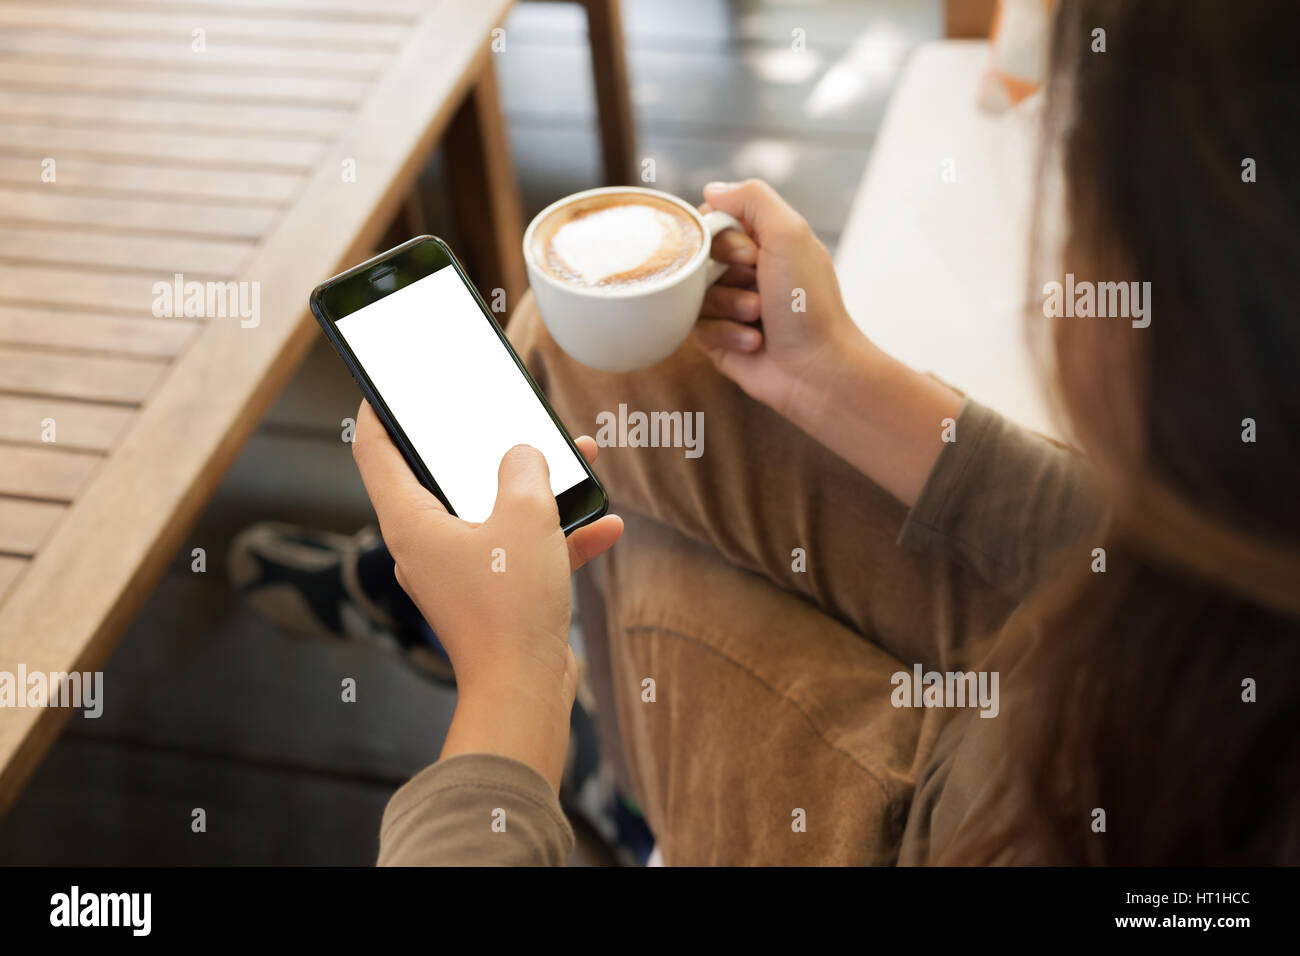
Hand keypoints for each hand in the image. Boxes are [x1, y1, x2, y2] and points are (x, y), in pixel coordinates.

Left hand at [351, 400, 622, 787]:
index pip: (377, 453)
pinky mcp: (492, 597)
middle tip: (502, 416)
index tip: (384, 387)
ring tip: (577, 464)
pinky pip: (521, 551)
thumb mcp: (526, 516)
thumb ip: (526, 469)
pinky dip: (557, 538)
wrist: (526, 690)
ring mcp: (460, 573)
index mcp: (411, 522)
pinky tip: (605, 526)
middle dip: (485, 447)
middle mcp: (426, 546)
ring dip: (537, 492)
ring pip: (494, 513)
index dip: (379, 413)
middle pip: (446, 479)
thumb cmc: (510, 606)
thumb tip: (524, 455)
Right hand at [694, 179, 866, 422]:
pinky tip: (754, 342)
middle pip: (700, 259)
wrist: (815, 367)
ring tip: (759, 318)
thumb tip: (710, 189)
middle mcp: (745, 272)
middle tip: (758, 286)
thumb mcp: (789, 233)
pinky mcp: (718, 339)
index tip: (751, 255)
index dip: (723, 239)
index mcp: (763, 243)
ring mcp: (730, 306)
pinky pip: (697, 327)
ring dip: (730, 306)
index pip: (713, 223)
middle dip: (728, 275)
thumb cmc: (809, 302)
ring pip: (696, 294)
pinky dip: (727, 334)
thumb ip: (752, 198)